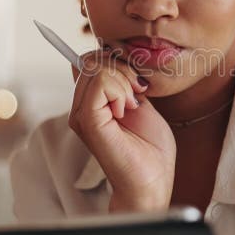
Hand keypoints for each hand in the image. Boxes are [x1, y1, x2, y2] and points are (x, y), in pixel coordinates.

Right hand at [69, 49, 175, 212]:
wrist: (153, 178)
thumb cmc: (150, 147)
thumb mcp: (139, 101)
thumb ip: (123, 82)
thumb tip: (107, 57)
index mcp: (92, 101)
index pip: (91, 60)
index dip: (116, 60)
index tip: (139, 81)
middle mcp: (81, 107)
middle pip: (92, 59)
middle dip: (124, 67)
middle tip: (138, 93)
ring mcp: (81, 114)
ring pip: (96, 67)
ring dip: (124, 80)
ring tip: (133, 104)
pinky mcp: (87, 120)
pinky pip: (98, 82)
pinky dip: (120, 89)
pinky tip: (127, 109)